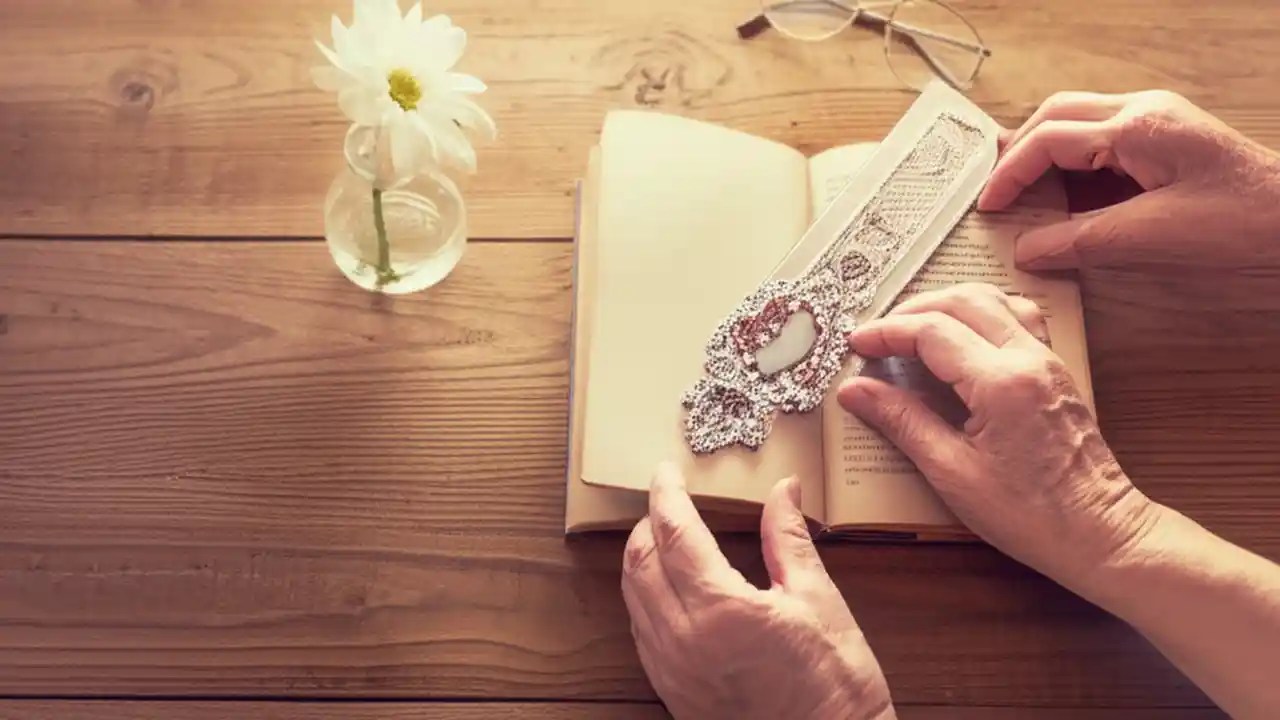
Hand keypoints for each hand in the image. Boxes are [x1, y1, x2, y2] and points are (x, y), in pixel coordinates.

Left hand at [621, 464, 894, 719]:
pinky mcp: (674, 694)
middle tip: (667, 500)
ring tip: (664, 536)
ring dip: (641, 560)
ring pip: (633, 599)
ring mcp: (673, 672)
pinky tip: (668, 589)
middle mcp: (684, 641)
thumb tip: (784, 490)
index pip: (674, 533)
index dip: (666, 495)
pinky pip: (642, 634)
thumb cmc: (835, 685)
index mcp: (721, 610)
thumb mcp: (818, 600)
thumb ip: (789, 539)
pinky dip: (645, 599)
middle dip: (648, 524)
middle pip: (640, 562)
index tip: (667, 471)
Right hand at [838, 284, 1163, 591]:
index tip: (857, 345)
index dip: (887, 333)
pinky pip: (1018, 318)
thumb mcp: (951, 472)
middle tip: (878, 334)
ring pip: (993, 300)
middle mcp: (1028, 358)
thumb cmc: (1029, 515)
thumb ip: (902, 421)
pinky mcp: (1056, 372)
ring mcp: (1048, 361)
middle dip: (912, 310)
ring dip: (948, 304)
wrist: (1099, 532)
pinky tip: (965, 334)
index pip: (932, 332)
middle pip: (962, 301)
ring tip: (914, 328)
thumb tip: (855, 390)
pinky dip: (983, 313)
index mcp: (1000, 382)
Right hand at [978, 90, 1279, 268]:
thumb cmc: (1243, 221)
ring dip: (1042, 158)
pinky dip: (1070, 170)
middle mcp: (1142, 111)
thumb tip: (1026, 249)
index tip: (986, 206)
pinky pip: (1100, 145)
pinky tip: (1059, 201)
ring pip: (1075, 125)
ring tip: (1016, 196)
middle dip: (1017, 153)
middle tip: (992, 192)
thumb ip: (1079, 240)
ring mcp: (1155, 122)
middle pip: (1055, 116)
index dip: (1010, 174)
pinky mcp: (1163, 143)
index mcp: (1138, 125)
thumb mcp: (1149, 236)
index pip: (1049, 139)